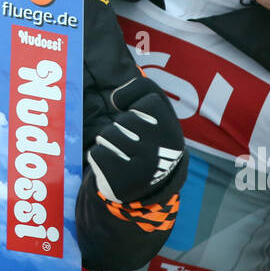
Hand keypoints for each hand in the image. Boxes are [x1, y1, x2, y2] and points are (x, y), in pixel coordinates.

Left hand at [87, 75, 184, 202]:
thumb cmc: (150, 132)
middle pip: (123, 121)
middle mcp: (161, 152)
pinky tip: (113, 164)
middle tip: (134, 142)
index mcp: (172, 132)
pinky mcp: (121, 183)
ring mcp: (141, 170)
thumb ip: (142, 87)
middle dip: (122, 127)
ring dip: (109, 141)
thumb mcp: (158, 105)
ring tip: (124, 153)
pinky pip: (96, 154)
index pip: (146, 103)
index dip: (140, 109)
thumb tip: (115, 99)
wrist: (148, 177)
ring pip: (107, 136)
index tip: (146, 124)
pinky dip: (99, 156)